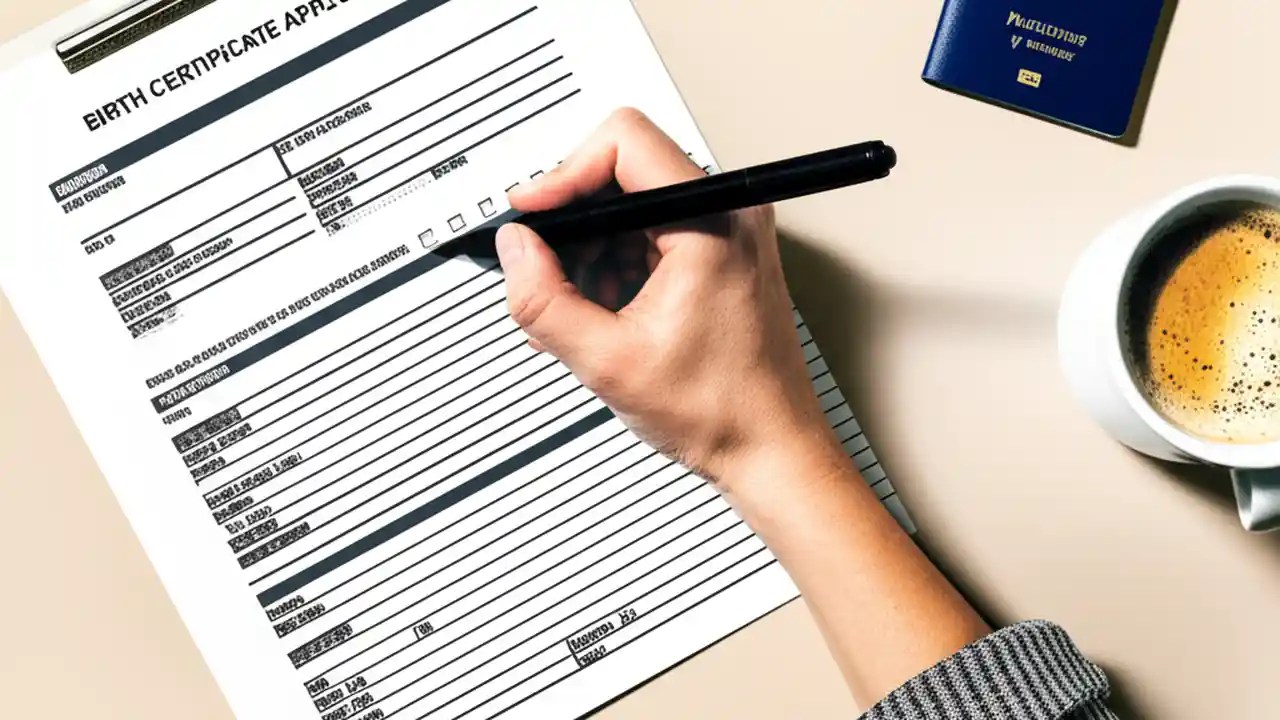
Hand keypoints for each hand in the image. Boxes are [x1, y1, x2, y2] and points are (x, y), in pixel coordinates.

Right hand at [496, 109, 842, 485]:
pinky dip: (616, 268)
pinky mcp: (722, 255)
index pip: (623, 142)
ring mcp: (730, 233)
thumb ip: (544, 301)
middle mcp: (731, 213)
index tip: (532, 213)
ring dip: (593, 252)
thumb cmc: (724, 412)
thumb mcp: (608, 361)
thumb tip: (514, 251)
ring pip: (633, 206)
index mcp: (714, 222)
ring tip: (582, 310)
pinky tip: (606, 315)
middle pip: (624, 172)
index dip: (564, 174)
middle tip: (547, 271)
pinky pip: (651, 235)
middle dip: (575, 224)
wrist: (772, 450)